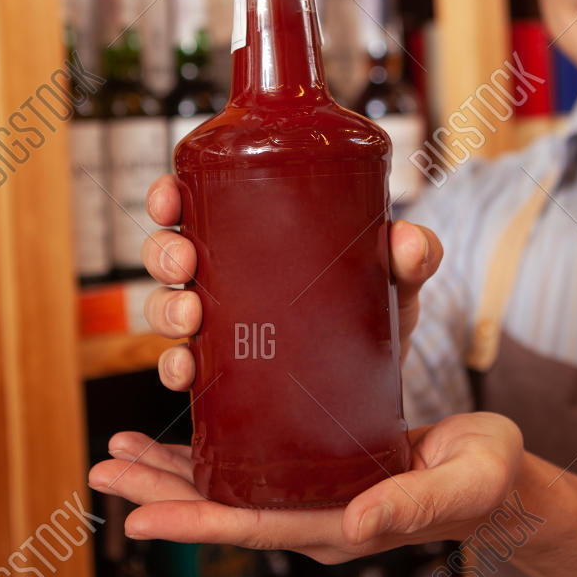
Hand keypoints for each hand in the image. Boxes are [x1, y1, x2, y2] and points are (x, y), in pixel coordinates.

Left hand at [87, 412, 523, 562]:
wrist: (494, 475)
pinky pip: (246, 466)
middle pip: (222, 509)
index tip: (137, 518)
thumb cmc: (484, 478)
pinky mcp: (311, 469)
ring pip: (225, 488)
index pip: (254, 527)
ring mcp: (308, 496)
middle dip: (158, 493)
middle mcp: (313, 516)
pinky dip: (202, 453)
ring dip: (167, 474)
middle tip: (102, 471)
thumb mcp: (459, 484)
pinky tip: (170, 439)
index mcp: (342, 525)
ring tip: (116, 455)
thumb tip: (356, 527)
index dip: (194, 524)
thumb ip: (410, 505)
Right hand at [138, 175, 444, 390]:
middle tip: (184, 262)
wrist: (387, 379)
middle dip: (162, 255)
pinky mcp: (228, 375)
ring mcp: (224, 328)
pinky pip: (184, 369)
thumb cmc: (381, 309)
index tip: (169, 197)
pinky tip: (187, 372)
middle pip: (169, 255)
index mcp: (253, 236)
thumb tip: (410, 241)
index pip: (195, 204)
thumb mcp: (398, 277)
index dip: (168, 196)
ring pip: (166, 309)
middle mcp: (227, 278)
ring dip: (165, 311)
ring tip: (191, 318)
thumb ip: (413, 255)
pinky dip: (175, 370)